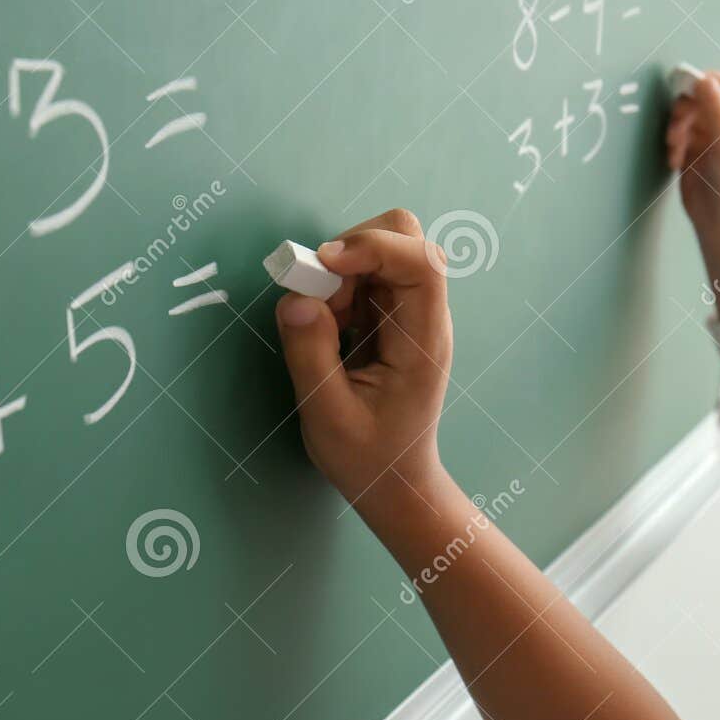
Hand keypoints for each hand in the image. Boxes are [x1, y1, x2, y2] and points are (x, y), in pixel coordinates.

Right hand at [273, 208, 452, 508]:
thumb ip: (311, 356)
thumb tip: (295, 298)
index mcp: (424, 340)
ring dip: (341, 270)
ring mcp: (409, 314)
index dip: (374, 246)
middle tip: (321, 294)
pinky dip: (338, 287)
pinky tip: (331, 328)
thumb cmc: (368, 459)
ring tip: (325, 321)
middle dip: (354, 247)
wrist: (395, 483)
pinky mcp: (390, 317)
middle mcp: (424, 316)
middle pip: (407, 236)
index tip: (323, 264)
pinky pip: (366, 276)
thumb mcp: (328, 417)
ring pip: (383, 250)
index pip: (422, 263)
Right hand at [665, 71, 719, 236]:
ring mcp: (712, 137)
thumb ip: (716, 110)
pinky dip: (674, 144)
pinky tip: (675, 161)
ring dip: (677, 128)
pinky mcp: (694, 150)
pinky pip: (679, 134)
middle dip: (686, 110)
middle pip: (703, 98)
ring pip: (688, 116)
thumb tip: (703, 80)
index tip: (686, 83)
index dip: (707, 81)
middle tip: (677, 123)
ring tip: (675, 147)